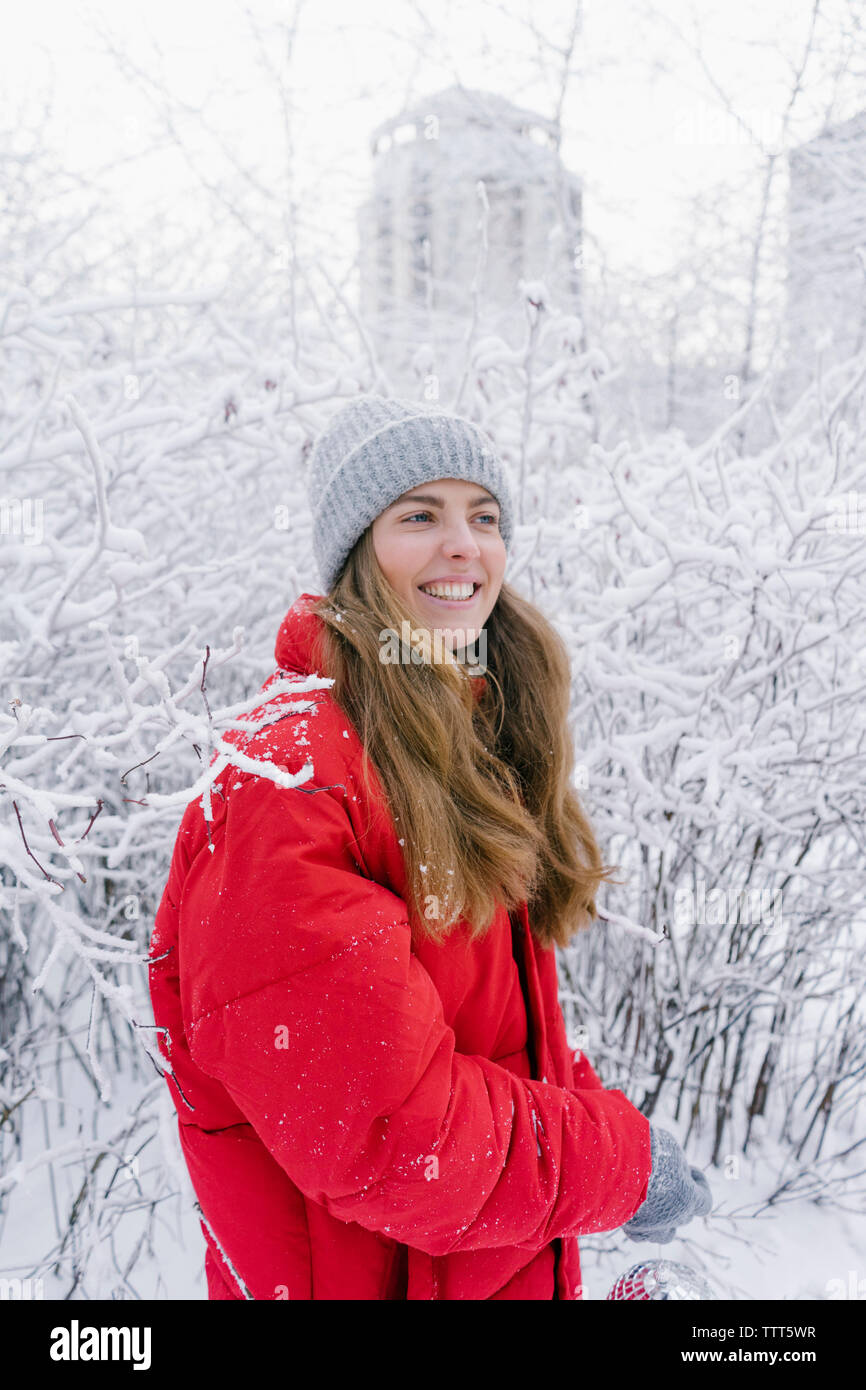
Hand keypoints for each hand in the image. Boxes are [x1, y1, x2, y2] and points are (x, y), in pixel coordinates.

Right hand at [623, 1127, 712, 1243]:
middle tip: (665, 1178)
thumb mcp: (671, 1150)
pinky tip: (635, 1208)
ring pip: (665, 1232)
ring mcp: (653, 1227)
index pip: (704, 1202)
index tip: (690, 1171)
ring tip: (652, 1198)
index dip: (699, 1186)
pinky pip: (642, 1234)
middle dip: (679, 1199)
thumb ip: (679, 1166)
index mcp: (688, 1197)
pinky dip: (642, 1225)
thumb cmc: (646, 1151)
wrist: (614, 1162)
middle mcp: (674, 1216)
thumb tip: (680, 1171)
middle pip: (684, 1215)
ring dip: (664, 1219)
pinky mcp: (632, 1229)